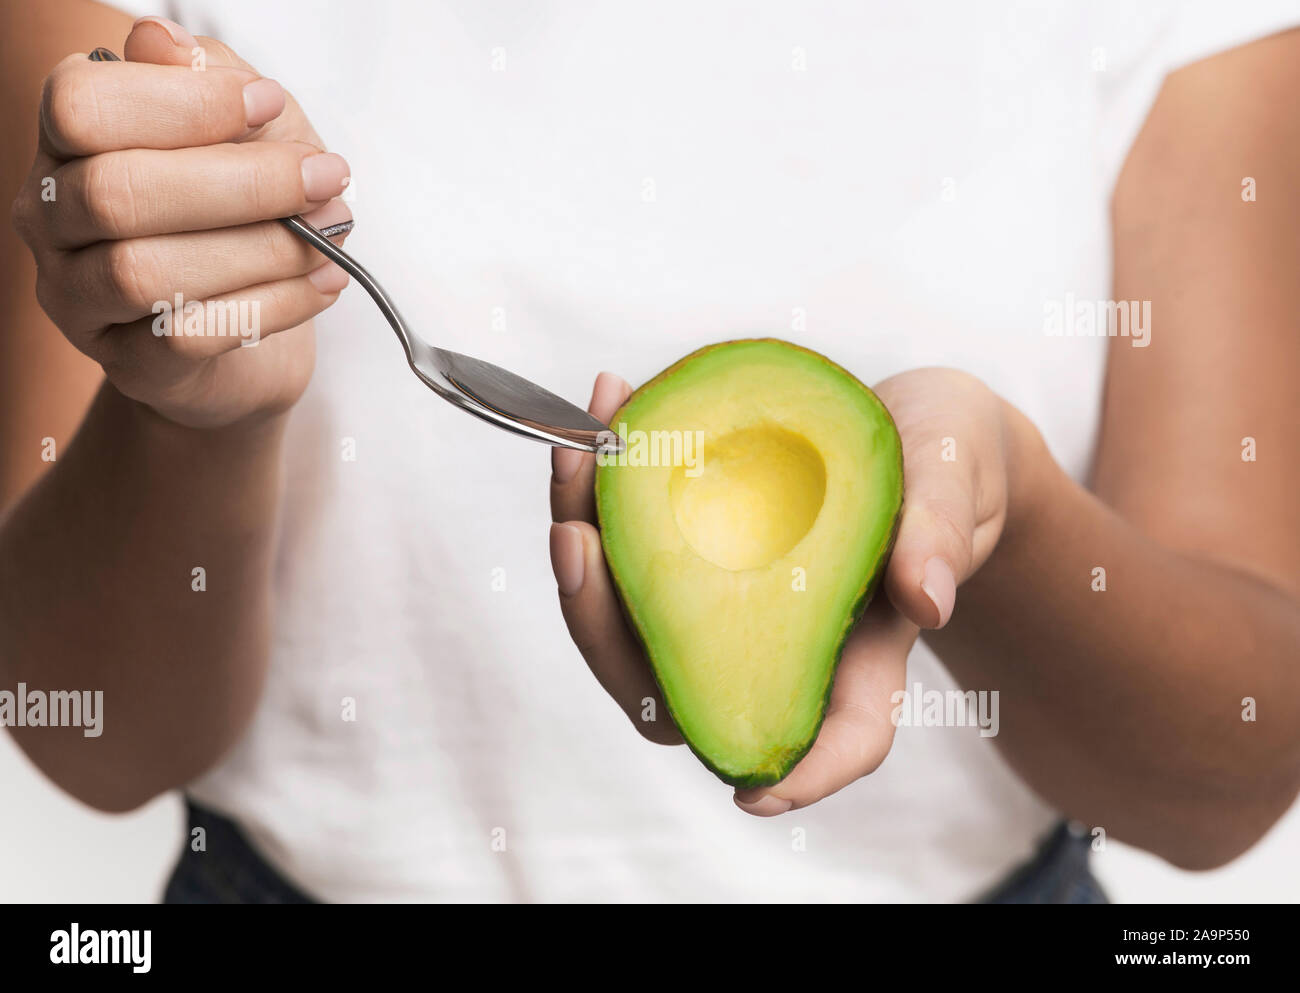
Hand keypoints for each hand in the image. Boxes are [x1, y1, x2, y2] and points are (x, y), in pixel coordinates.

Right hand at [9, 16, 352, 428]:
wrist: (248, 340)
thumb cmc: (241, 219)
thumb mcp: (244, 132)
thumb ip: (210, 82)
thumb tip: (168, 46)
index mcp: (70, 142)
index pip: (82, 105)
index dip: (183, 102)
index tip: (272, 104)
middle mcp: (54, 217)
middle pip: (116, 191)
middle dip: (241, 182)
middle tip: (325, 177)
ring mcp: (80, 298)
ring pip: (145, 272)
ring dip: (260, 250)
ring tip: (328, 238)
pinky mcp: (130, 365)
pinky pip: (188, 337)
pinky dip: (272, 305)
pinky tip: (322, 283)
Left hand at [549, 367, 1014, 812]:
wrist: (915, 428)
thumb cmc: (947, 462)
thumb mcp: (956, 475)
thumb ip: (942, 529)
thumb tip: (928, 599)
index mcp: (859, 648)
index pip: (841, 738)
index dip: (803, 777)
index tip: (757, 796)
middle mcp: (778, 641)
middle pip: (686, 685)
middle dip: (606, 622)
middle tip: (575, 535)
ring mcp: (729, 603)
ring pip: (637, 617)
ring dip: (585, 538)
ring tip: (575, 447)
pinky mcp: (698, 553)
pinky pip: (635, 544)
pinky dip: (607, 484)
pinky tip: (605, 407)